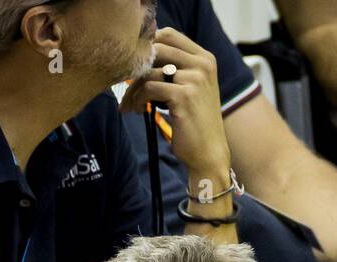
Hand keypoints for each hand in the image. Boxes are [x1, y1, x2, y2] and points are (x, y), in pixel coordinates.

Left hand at [121, 27, 231, 181]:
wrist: (208, 152)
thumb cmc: (195, 122)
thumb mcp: (192, 89)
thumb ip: (176, 69)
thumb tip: (144, 57)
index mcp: (205, 58)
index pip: (170, 35)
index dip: (148, 47)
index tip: (136, 66)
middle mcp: (202, 64)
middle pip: (157, 49)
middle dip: (136, 68)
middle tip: (128, 87)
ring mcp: (194, 79)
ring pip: (149, 71)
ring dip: (133, 89)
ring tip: (129, 105)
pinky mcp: (183, 96)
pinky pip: (149, 88)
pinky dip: (137, 100)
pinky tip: (136, 111)